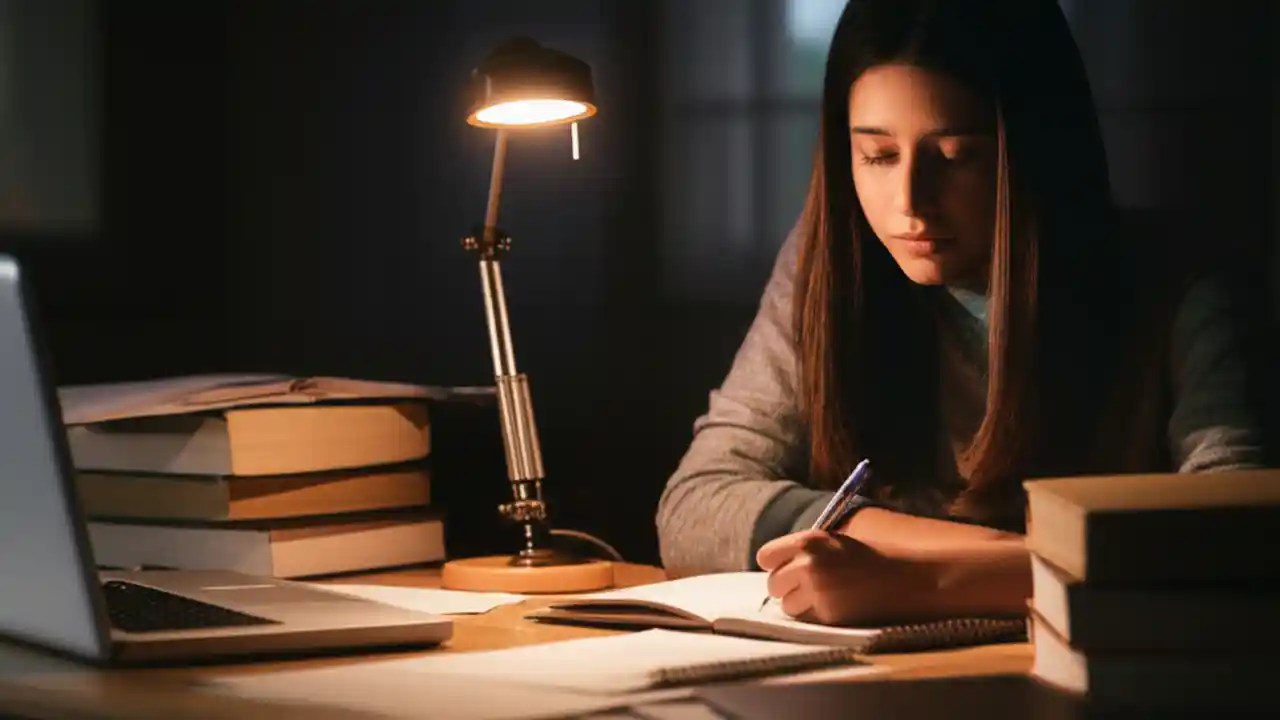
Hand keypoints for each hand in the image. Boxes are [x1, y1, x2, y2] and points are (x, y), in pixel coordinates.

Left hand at [756, 529, 926, 625]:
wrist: (907, 577)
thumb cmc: (871, 557)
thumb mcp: (835, 541)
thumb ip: (804, 550)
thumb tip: (774, 565)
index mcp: (809, 541)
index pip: (765, 556)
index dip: (776, 564)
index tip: (786, 568)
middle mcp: (808, 564)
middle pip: (773, 584)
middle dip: (787, 587)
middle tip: (809, 586)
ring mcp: (817, 591)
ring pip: (787, 606)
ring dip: (801, 605)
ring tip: (826, 597)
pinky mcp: (829, 615)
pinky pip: (807, 621)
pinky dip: (816, 618)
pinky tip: (837, 607)